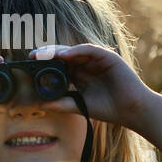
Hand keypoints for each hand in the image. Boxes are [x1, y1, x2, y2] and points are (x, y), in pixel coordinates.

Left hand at [29, 43, 155, 127]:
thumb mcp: (81, 106)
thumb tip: (41, 105)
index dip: (45, 64)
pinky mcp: (107, 57)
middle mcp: (87, 64)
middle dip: (47, 54)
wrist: (132, 111)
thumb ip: (63, 104)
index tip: (29, 65)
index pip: (59, 65)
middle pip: (64, 55)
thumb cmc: (109, 109)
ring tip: (44, 54)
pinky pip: (89, 49)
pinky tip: (64, 56)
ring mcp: (97, 59)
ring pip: (74, 50)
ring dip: (58, 51)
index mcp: (80, 74)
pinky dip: (76, 51)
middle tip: (31, 56)